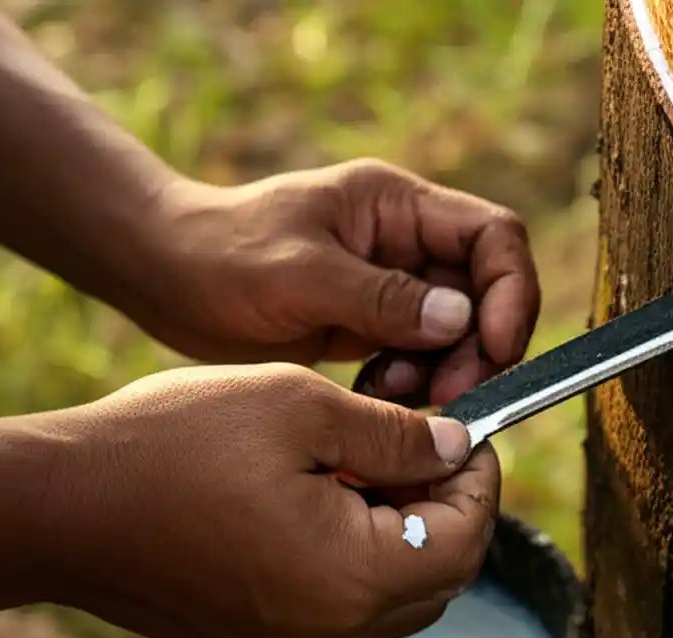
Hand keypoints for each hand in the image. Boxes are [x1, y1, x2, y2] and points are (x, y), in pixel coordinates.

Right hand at [42, 363, 499, 637]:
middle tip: (421, 445)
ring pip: (391, 595)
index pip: (465, 540)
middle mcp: (329, 632)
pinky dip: (354, 557)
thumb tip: (454, 447)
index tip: (468, 434)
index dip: (480, 482)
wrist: (58, 505)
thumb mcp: (302, 409)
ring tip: (364, 464)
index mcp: (351, 578)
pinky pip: (339, 607)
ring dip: (401, 532)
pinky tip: (321, 499)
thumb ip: (397, 436)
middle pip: (437, 576)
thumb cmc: (172, 445)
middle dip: (446, 507)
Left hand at [132, 159, 539, 405]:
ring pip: (457, 334)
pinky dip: (411, 385)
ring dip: (443, 373)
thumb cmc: (220, 257)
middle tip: (449, 396)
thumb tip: (461, 321)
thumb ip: (382, 298)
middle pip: (484, 293)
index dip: (510, 291)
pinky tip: (372, 396)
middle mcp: (405, 242)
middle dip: (478, 347)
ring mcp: (390, 285)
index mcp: (398, 206)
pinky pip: (420, 359)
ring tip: (391, 396)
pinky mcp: (371, 324)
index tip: (496, 347)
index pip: (493, 236)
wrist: (162, 277)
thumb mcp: (300, 275)